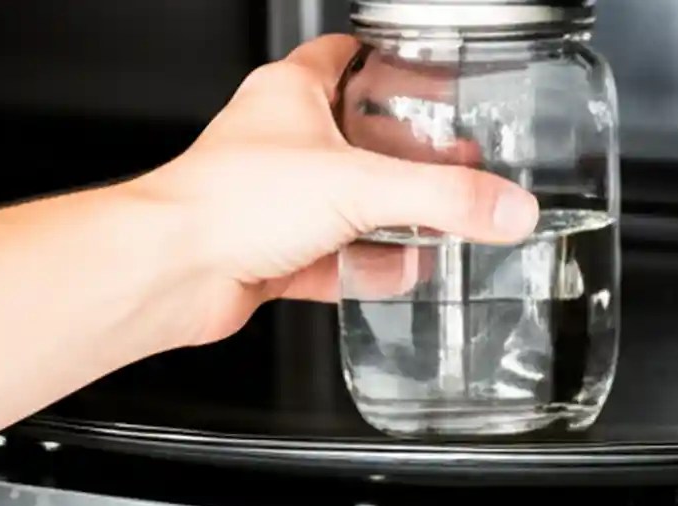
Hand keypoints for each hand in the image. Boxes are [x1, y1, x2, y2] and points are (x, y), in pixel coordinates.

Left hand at [126, 34, 539, 345]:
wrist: (170, 271)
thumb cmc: (228, 201)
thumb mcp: (360, 186)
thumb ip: (445, 198)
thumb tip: (507, 207)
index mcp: (291, 96)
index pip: (347, 58)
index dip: (391, 65)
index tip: (430, 79)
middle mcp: (280, 144)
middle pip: (358, 139)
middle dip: (408, 158)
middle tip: (454, 167)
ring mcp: (274, 201)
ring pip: (346, 204)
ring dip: (391, 220)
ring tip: (441, 226)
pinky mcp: (271, 253)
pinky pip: (332, 260)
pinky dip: (366, 268)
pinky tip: (398, 275)